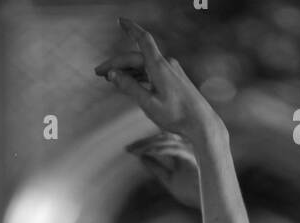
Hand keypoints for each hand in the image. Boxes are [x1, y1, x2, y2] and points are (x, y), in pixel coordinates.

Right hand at [95, 19, 225, 144]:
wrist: (201, 123)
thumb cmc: (176, 116)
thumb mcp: (148, 104)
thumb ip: (129, 88)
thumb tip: (112, 75)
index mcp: (159, 66)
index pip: (142, 40)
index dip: (130, 29)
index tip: (119, 20)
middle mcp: (165, 64)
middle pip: (136, 58)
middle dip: (116, 64)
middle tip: (98, 73)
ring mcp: (171, 70)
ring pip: (143, 66)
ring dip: (126, 70)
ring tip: (110, 79)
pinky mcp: (174, 79)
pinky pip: (151, 72)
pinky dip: (138, 76)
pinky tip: (130, 82)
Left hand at [125, 133, 198, 205]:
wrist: (210, 203)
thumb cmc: (193, 192)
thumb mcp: (169, 180)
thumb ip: (156, 169)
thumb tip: (141, 158)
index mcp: (183, 149)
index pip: (162, 141)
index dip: (145, 143)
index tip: (129, 149)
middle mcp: (188, 146)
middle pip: (162, 137)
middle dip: (144, 142)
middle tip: (127, 149)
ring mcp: (191, 149)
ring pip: (166, 141)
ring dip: (148, 145)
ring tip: (134, 151)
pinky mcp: (193, 156)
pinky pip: (173, 149)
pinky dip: (159, 149)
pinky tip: (147, 153)